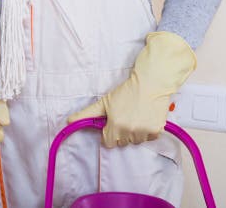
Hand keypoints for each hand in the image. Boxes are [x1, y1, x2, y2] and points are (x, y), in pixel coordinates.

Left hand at [68, 31, 195, 147]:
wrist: (150, 84)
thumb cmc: (125, 92)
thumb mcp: (104, 102)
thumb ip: (86, 114)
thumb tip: (68, 121)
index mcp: (115, 125)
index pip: (108, 142)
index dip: (108, 133)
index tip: (112, 124)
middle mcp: (130, 131)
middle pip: (122, 142)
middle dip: (121, 132)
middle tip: (125, 116)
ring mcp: (144, 132)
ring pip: (136, 141)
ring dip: (135, 132)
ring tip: (136, 116)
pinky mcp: (157, 131)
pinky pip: (149, 138)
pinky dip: (148, 130)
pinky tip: (145, 117)